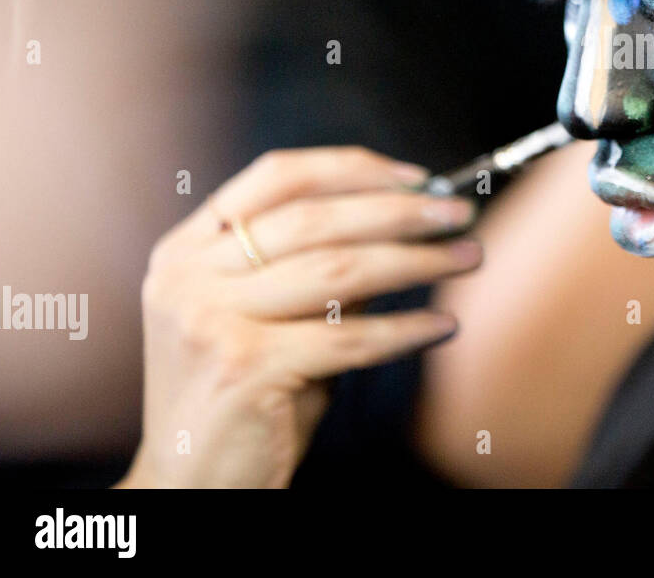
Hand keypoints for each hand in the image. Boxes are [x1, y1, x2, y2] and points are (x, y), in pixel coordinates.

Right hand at [117, 146, 479, 487]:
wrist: (189, 484)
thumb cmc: (238, 395)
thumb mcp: (264, 317)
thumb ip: (316, 269)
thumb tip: (406, 221)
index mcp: (186, 250)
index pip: (277, 177)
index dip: (353, 169)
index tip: (416, 177)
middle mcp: (188, 277)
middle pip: (316, 218)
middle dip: (401, 211)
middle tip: (460, 213)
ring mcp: (211, 320)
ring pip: (339, 270)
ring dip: (417, 260)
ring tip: (468, 257)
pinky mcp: (245, 367)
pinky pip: (349, 338)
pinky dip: (405, 330)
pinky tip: (443, 326)